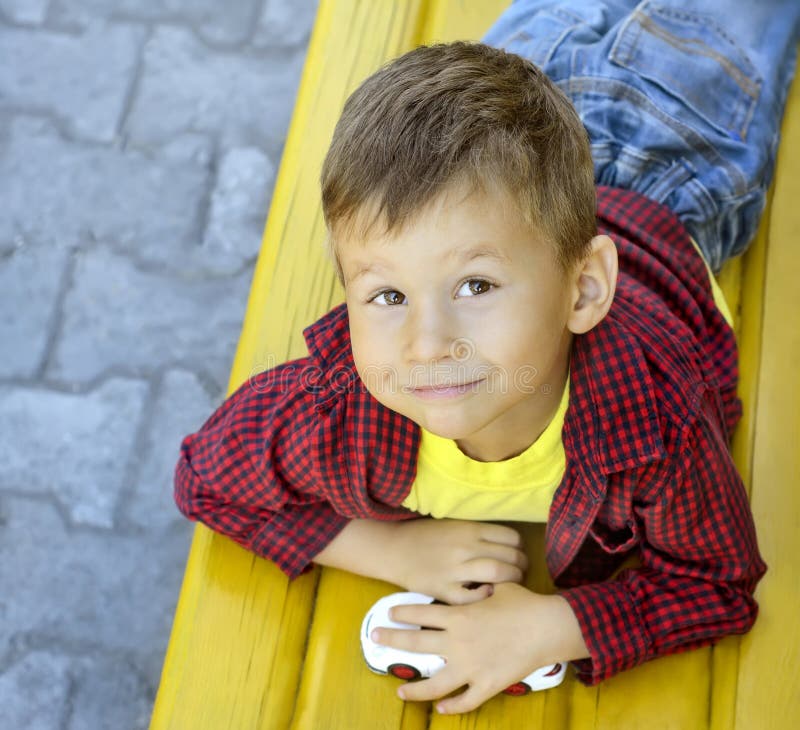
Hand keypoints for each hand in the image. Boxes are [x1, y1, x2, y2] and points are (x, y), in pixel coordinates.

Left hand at [371, 582, 587, 713]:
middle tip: (376, 638)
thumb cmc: (523, 603)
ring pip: (434, 683)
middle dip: (393, 640)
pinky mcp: (487, 685)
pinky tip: (440, 708)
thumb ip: (481, 588)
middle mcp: (458, 642)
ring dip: (414, 687)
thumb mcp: (498, 587)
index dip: (403, 612)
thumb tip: (477, 582)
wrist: (547, 626)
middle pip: (417, 642)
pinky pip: (464, 701)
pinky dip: (451, 706)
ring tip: (399, 689)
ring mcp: (471, 667)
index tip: (390, 613)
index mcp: (459, 616)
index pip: (422, 613)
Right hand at [387, 518, 527, 603]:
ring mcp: (456, 569)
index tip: (518, 555)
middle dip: (521, 567)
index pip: (511, 537)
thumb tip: (508, 545)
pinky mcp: (445, 590)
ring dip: (511, 581)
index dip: (520, 548)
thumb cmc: (425, 536)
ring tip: (510, 585)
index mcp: (470, 529)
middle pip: (510, 557)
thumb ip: (478, 533)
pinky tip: (487, 595)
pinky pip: (474, 597)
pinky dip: (486, 597)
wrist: (394, 549)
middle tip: (520, 573)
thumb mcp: (454, 524)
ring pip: (498, 574)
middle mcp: (466, 547)